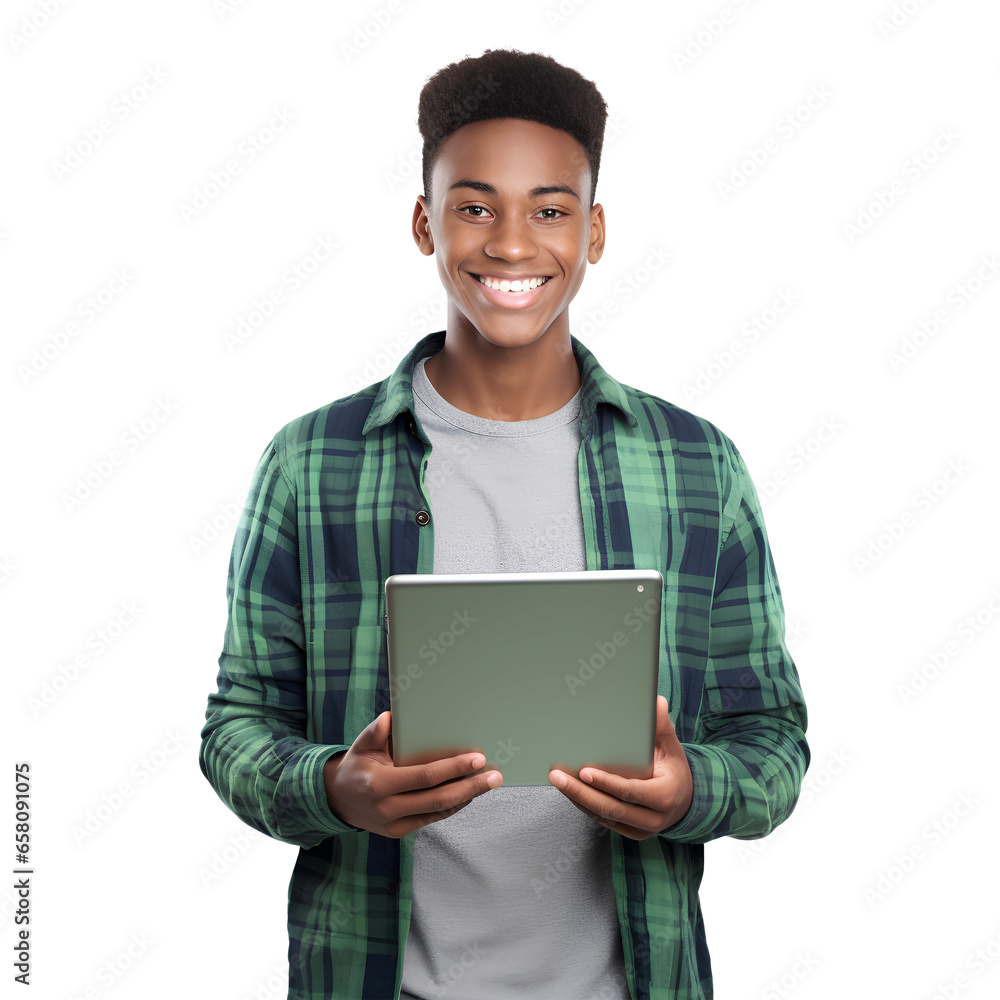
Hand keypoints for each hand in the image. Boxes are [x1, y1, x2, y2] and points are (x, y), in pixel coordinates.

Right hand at [323, 710, 502, 837]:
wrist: (337, 799)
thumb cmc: (356, 766)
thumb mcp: (360, 745)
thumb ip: (375, 732)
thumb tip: (390, 718)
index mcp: (380, 784)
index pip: (424, 776)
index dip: (453, 768)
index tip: (477, 758)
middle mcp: (387, 808)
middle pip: (438, 799)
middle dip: (470, 787)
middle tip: (495, 776)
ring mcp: (394, 824)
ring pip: (439, 812)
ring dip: (467, 797)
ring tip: (488, 783)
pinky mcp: (399, 832)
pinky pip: (432, 818)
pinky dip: (453, 806)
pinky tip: (469, 794)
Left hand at [548, 696, 692, 840]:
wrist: (684, 798)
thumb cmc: (673, 767)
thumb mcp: (671, 745)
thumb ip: (661, 725)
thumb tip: (655, 701)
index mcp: (666, 795)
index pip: (631, 791)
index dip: (607, 782)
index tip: (584, 771)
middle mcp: (654, 818)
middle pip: (611, 808)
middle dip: (581, 792)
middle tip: (557, 776)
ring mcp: (641, 829)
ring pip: (604, 816)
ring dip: (578, 799)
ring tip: (558, 780)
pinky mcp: (630, 832)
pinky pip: (603, 821)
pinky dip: (585, 806)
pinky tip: (569, 791)